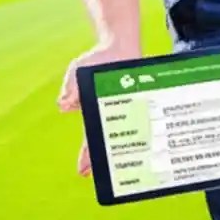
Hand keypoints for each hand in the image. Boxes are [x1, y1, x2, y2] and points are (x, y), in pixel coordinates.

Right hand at [58, 42, 139, 176]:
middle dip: (111, 160)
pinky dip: (149, 130)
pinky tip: (155, 142)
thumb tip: (64, 106)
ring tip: (136, 166)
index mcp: (95, 113)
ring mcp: (131, 111)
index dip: (88, 156)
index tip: (84, 172)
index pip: (91, 139)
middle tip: (112, 175)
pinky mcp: (145, 103)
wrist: (119, 43)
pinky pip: (147, 119)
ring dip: (133, 149)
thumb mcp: (77, 73)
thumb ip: (71, 88)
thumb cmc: (95, 61)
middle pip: (113, 143)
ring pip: (132, 135)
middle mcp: (114, 116)